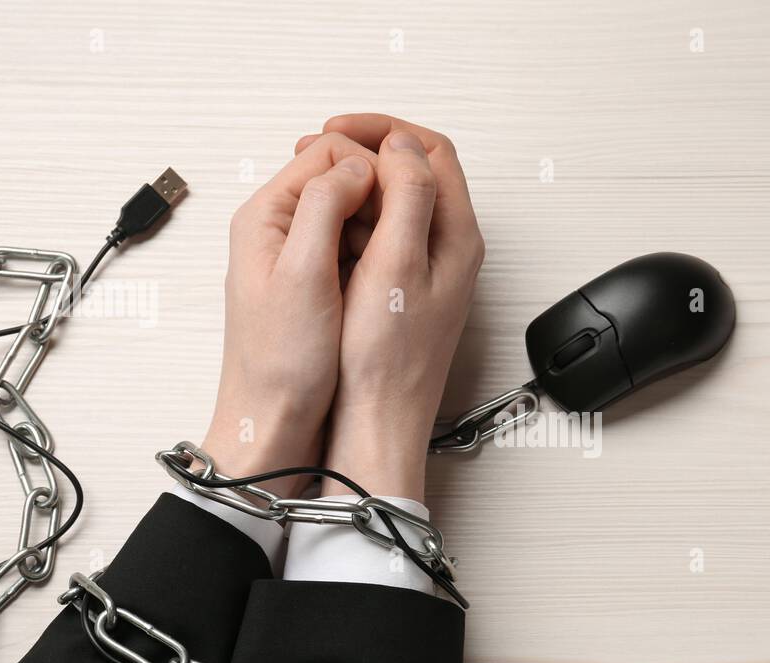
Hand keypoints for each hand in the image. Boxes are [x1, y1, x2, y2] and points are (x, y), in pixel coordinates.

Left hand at [202, 133, 378, 498]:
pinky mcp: (316, 285)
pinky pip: (355, 249)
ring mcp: (299, 257)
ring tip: (388, 267)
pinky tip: (382, 284)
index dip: (371, 166)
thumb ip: (325, 207)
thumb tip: (358, 163)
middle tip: (397, 238)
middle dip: (379, 197)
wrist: (273, 424)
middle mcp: (280, 229)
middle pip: (343, 177)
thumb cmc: (281, 364)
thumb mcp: (304, 274)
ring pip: (354, 214)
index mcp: (266, 216)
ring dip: (380, 227)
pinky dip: (375, 256)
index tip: (398, 202)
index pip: (329, 150)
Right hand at [294, 114, 484, 501]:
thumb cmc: (385, 360)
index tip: (336, 131)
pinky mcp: (405, 291)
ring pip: (396, 205)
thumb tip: (402, 146)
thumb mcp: (395, 265)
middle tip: (315, 153)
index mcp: (457, 238)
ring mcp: (427, 271)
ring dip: (356, 186)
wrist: (378, 424)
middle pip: (416, 173)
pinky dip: (352, 221)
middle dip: (366, 152)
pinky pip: (382, 237)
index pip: (433, 152)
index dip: (385, 131)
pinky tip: (321, 229)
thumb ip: (407, 198)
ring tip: (312, 185)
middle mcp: (449, 250)